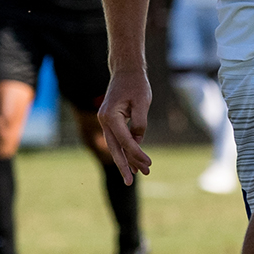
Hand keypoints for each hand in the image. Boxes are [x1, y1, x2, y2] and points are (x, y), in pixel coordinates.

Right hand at [96, 68, 153, 184]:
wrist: (125, 70)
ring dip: (126, 160)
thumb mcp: (143, 102)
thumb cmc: (136, 84)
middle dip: (124, 166)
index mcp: (110, 116)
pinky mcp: (110, 122)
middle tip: (130, 183)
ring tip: (138, 174)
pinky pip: (117, 140)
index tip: (149, 164)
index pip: (125, 140)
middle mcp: (104, 120)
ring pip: (115, 146)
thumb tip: (138, 141)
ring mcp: (105, 121)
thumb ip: (140, 123)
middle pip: (114, 148)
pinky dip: (125, 150)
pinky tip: (134, 162)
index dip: (137, 154)